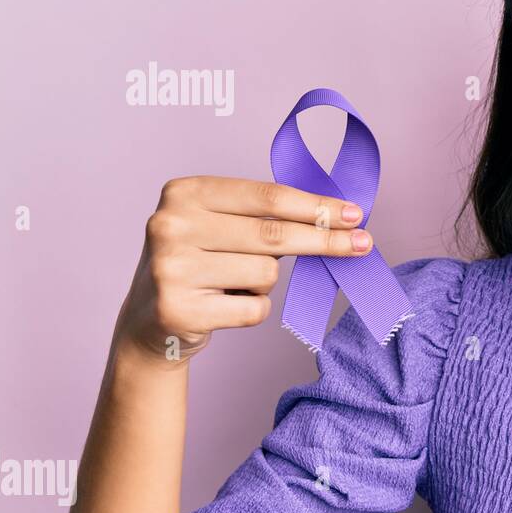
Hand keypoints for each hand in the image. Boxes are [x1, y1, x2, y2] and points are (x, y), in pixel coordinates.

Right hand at [115, 176, 374, 365]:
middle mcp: (171, 225)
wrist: (148, 320)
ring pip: (266, 274)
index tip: (354, 214)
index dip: (316, 206)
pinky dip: (252, 309)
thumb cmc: (199, 264)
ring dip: (265, 283)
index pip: (267, 196)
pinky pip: (255, 309)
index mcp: (184, 192)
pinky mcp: (179, 310)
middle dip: (324, 240)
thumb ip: (265, 217)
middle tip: (362, 243)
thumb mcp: (218, 225)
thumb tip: (337, 217)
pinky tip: (224, 307)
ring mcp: (172, 269)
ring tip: (233, 283)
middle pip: (273, 234)